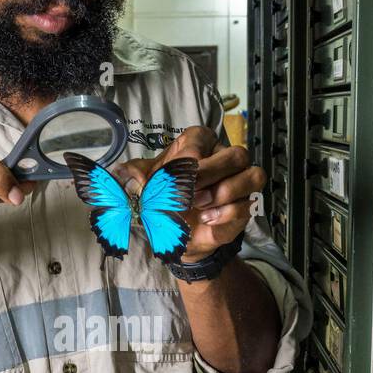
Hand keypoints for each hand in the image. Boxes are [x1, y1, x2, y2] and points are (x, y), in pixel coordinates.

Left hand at [116, 127, 265, 262]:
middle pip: (236, 155)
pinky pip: (246, 206)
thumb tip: (118, 171)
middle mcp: (223, 157)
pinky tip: (207, 222)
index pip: (202, 139)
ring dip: (226, 193)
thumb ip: (133, 175)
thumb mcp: (144, 186)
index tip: (174, 180)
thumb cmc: (163, 201)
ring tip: (201, 209)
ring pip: (253, 176)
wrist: (176, 234)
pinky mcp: (244, 207)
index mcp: (198, 143)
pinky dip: (226, 217)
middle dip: (211, 175)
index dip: (190, 160)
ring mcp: (238, 182)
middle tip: (190, 195)